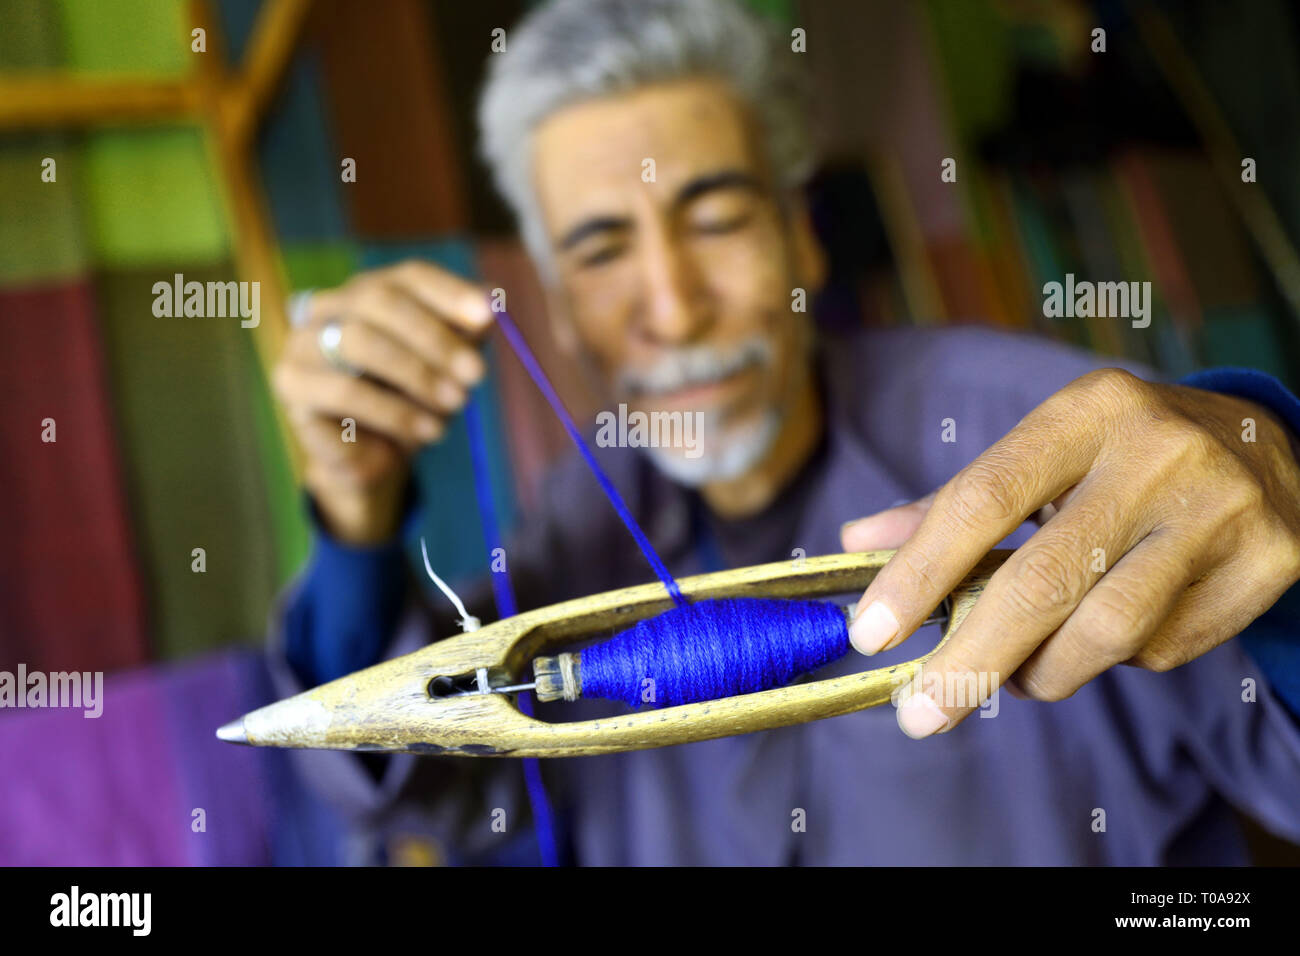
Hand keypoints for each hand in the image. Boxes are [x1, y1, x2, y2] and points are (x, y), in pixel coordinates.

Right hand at [273, 260, 492, 543]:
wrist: (376, 456)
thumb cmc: (414, 399)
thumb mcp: (448, 366)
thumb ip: (466, 335)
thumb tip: (490, 306)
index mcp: (371, 291)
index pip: (409, 276)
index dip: (449, 293)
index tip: (487, 319)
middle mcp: (330, 307)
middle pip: (379, 301)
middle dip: (434, 338)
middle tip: (476, 374)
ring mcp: (303, 343)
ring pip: (358, 342)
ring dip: (417, 375)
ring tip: (455, 406)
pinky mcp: (292, 385)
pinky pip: (344, 392)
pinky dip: (394, 412)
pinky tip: (428, 431)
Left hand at [840, 368, 1299, 738]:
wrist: (1270, 448)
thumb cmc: (1123, 456)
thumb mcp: (1045, 454)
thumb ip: (953, 503)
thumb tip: (857, 545)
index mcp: (1087, 412)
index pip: (982, 498)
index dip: (919, 573)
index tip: (870, 633)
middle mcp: (1158, 453)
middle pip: (1042, 581)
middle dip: (969, 660)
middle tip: (919, 712)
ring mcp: (1221, 510)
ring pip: (1106, 631)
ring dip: (1043, 673)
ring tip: (1017, 678)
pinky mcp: (1268, 563)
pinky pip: (1164, 647)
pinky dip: (1116, 661)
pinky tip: (1106, 637)